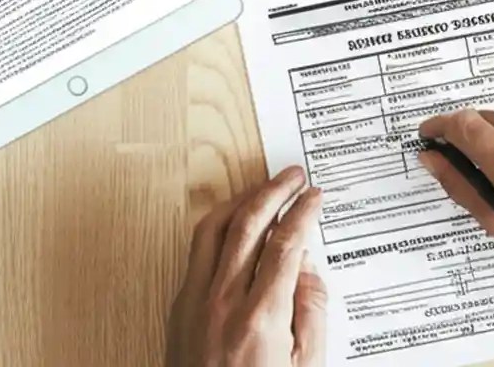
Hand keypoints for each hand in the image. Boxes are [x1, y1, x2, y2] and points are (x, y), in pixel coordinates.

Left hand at [166, 166, 327, 366]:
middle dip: (273, 191)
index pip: (285, 244)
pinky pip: (197, 252)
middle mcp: (222, 303)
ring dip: (241, 201)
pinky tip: (234, 224)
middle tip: (292, 175)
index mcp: (261, 318)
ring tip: (262, 189)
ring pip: (214, 229)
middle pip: (248, 224)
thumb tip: (309, 269)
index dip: (303, 212)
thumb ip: (311, 313)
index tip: (315, 196)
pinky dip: (219, 227)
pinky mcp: (178, 310)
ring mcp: (194, 304)